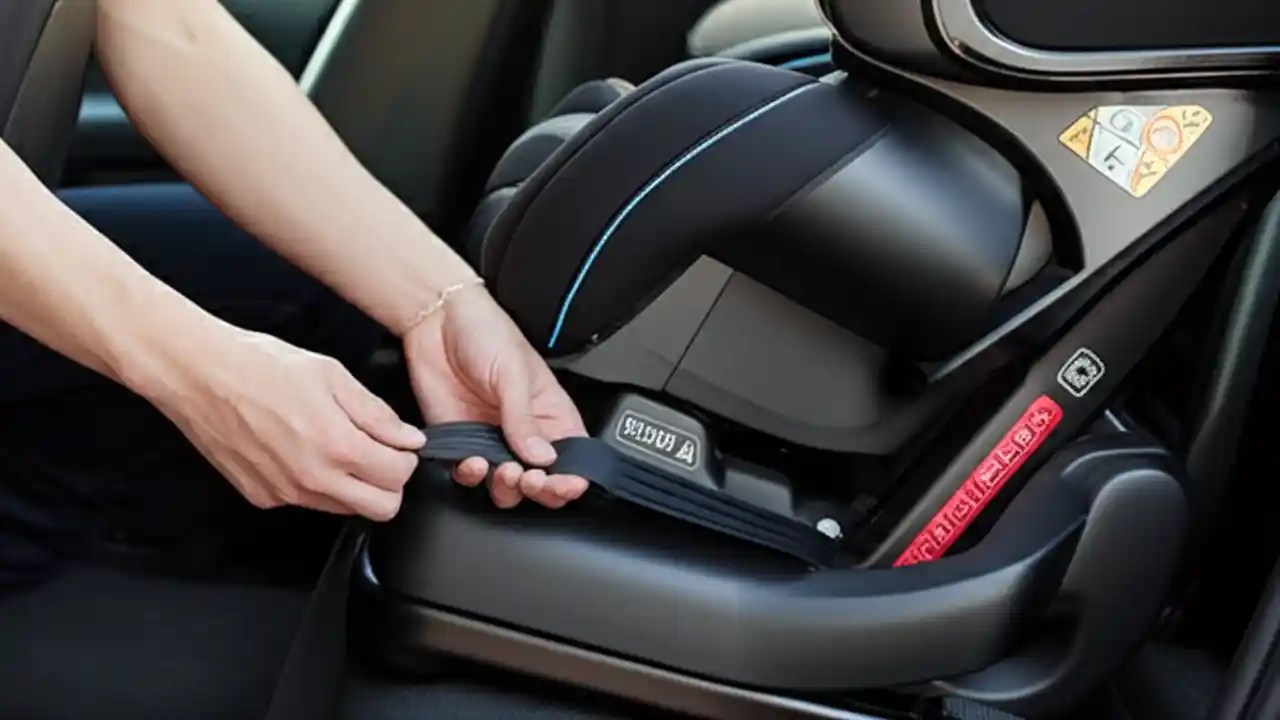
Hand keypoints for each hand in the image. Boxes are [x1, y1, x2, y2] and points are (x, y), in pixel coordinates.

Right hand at [143, 326, 425, 520]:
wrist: (200, 375)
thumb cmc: (259, 366)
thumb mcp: (332, 375)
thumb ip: (377, 414)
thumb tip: (408, 438)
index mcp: (336, 445)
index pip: (398, 477)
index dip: (407, 459)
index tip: (401, 445)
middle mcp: (312, 479)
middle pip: (380, 509)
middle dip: (390, 483)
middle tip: (381, 455)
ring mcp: (285, 493)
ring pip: (344, 509)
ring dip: (354, 485)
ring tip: (337, 445)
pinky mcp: (262, 496)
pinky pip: (307, 502)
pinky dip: (318, 484)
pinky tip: (303, 450)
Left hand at [403, 286, 588, 508]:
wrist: (435, 320)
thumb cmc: (485, 332)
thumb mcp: (514, 372)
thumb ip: (525, 418)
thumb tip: (544, 458)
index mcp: (551, 414)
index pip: (573, 458)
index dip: (572, 478)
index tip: (565, 483)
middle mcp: (524, 433)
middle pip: (543, 481)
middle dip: (541, 489)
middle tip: (530, 479)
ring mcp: (492, 441)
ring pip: (507, 486)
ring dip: (507, 488)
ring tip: (503, 471)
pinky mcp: (460, 443)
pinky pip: (468, 475)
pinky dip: (471, 476)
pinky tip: (472, 461)